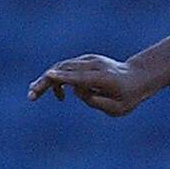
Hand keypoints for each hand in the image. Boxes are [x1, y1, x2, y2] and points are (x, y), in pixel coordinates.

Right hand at [28, 54, 150, 115]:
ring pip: (61, 67)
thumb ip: (97, 102)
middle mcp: (94, 65)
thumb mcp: (118, 108)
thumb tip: (77, 92)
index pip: (80, 77)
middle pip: (64, 70)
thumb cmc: (128, 96)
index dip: (64, 78)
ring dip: (48, 81)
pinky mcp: (84, 60)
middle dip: (46, 82)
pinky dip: (58, 79)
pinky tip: (60, 95)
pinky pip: (66, 68)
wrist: (137, 77)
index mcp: (103, 77)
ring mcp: (88, 60)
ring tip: (34, 94)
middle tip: (32, 96)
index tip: (49, 78)